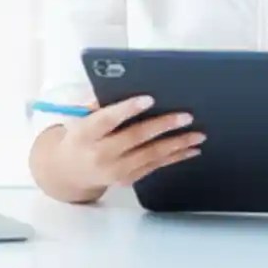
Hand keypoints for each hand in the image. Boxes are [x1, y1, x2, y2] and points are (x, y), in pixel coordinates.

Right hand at [51, 95, 204, 198]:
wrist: (69, 171)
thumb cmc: (81, 134)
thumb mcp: (80, 116)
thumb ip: (100, 103)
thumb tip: (130, 86)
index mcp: (85, 133)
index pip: (107, 120)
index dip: (127, 109)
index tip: (149, 98)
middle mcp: (100, 154)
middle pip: (134, 138)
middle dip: (163, 126)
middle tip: (187, 116)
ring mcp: (115, 171)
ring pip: (150, 155)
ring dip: (177, 144)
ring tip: (198, 134)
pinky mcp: (127, 180)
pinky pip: (155, 167)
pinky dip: (175, 157)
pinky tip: (191, 149)